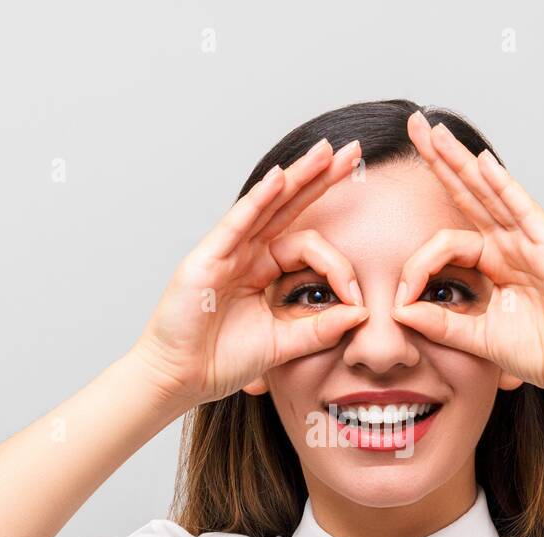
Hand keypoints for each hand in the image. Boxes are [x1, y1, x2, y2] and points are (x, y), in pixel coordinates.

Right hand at [130, 137, 369, 406]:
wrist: (181, 378)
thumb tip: (362, 313)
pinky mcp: (207, 258)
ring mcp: (226, 252)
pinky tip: (281, 178)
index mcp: (265, 270)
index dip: (339, 265)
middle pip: (290, 207)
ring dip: (298, 177)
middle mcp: (247, 253)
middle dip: (321, 179)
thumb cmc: (223, 360)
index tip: (357, 295)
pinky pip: (238, 222)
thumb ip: (322, 329)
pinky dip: (259, 200)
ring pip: (268, 205)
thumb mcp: (284, 344)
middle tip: (353, 152)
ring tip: (326, 151)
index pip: (309, 246)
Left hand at [392, 111, 543, 398]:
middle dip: (440, 160)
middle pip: (468, 193)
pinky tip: (483, 162)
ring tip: (435, 131)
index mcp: (494, 263)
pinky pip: (522, 210)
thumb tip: (399, 311)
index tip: (401, 296)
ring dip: (462, 161)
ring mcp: (531, 242)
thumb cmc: (539, 352)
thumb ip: (439, 324)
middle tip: (413, 125)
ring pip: (490, 192)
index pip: (447, 241)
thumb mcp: (476, 339)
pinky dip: (503, 186)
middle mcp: (510, 245)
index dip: (418, 262)